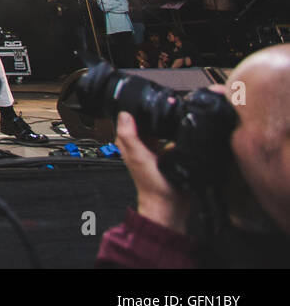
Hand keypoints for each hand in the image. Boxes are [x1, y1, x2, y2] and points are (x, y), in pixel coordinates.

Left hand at [114, 112, 189, 232]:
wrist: (170, 205)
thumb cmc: (151, 186)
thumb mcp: (138, 156)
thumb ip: (130, 136)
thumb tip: (124, 114)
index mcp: (130, 144)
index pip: (127, 120)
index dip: (132, 110)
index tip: (140, 100)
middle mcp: (141, 146)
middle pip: (145, 123)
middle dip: (150, 116)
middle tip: (160, 108)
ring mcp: (155, 151)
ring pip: (159, 131)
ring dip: (164, 127)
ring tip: (170, 121)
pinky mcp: (169, 156)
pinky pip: (173, 142)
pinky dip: (177, 138)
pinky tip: (181, 136)